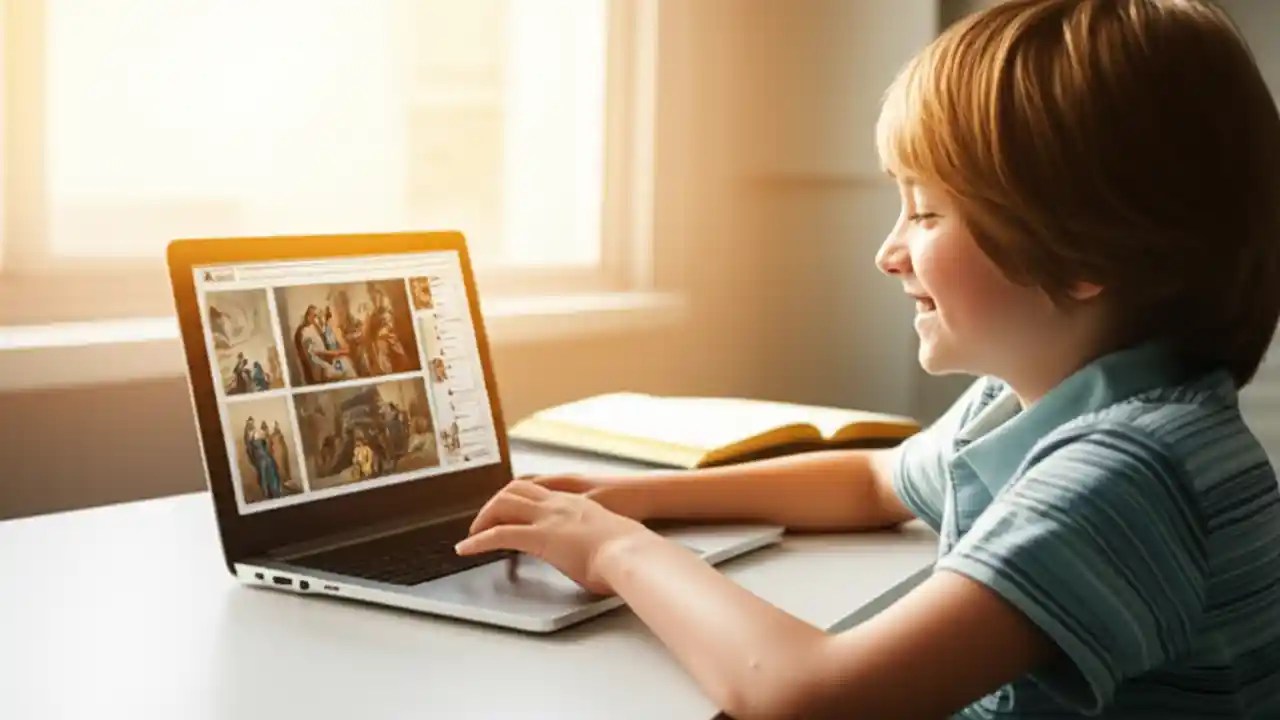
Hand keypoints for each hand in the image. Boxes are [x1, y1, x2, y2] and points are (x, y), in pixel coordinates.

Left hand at [455, 480, 656, 594]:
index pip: (538, 489)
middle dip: (494, 504)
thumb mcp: (609, 537)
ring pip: (503, 504)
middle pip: (515, 489)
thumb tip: (598, 552)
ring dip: (483, 518)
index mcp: (575, 502)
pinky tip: (466, 550)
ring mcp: (549, 517)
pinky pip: (499, 534)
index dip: (518, 497)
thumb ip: (595, 537)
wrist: (632, 552)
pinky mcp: (540, 536)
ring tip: (472, 536)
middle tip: (482, 523)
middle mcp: (559, 503)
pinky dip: (478, 541)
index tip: (508, 509)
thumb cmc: (629, 551)